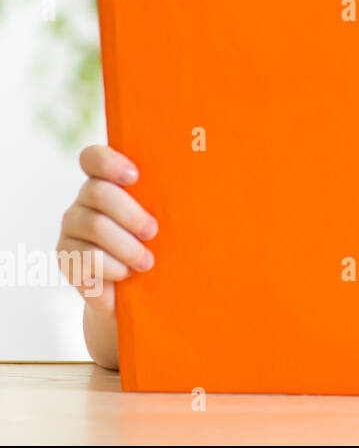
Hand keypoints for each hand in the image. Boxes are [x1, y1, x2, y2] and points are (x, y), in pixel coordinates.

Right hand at [56, 145, 158, 318]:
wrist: (138, 289)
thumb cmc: (163, 244)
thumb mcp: (169, 219)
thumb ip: (170, 200)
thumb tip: (203, 186)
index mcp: (108, 181)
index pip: (93, 158)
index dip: (109, 163)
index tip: (135, 177)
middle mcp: (85, 199)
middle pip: (97, 192)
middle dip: (131, 214)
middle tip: (153, 232)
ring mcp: (72, 226)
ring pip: (94, 226)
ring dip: (126, 246)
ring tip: (147, 262)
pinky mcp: (66, 255)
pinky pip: (85, 257)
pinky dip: (112, 267)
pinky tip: (126, 273)